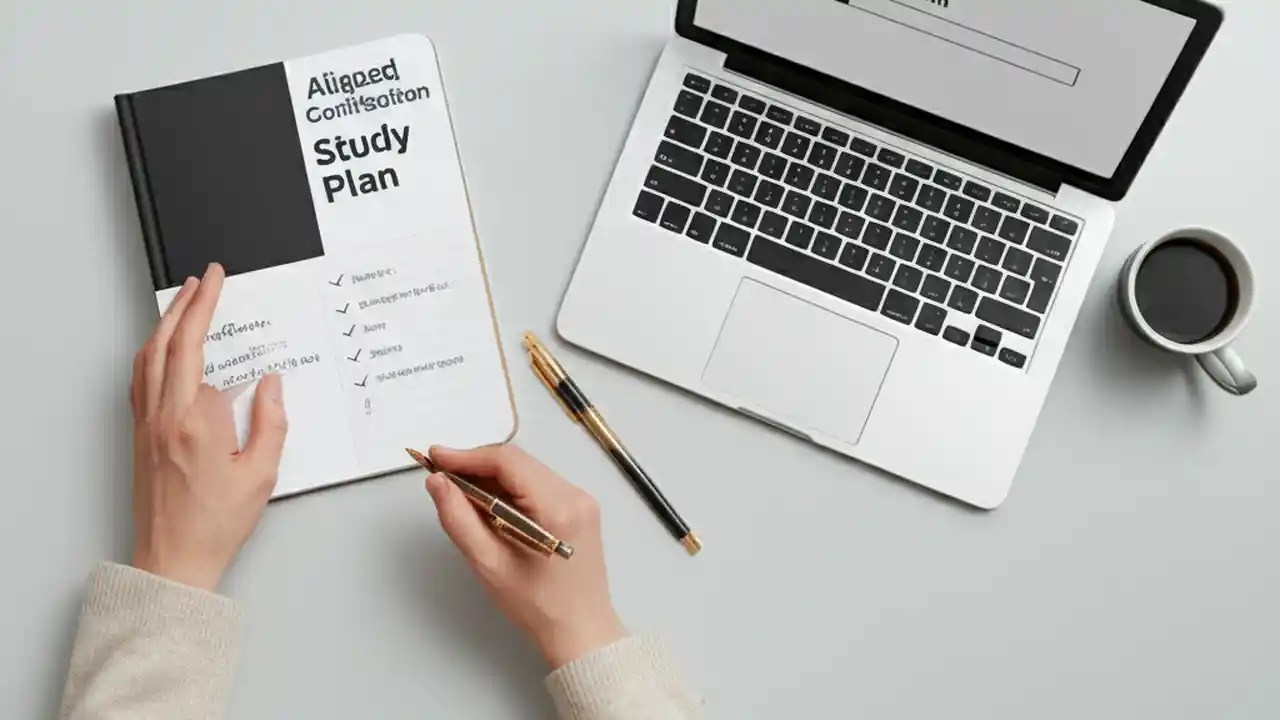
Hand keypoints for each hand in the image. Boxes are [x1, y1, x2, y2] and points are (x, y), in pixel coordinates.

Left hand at [130, 263, 287, 591]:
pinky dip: (151, 354)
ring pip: (146, 359)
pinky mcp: (141, 437)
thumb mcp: (262, 474)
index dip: (204, 307)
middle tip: (200, 279)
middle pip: (165, 343)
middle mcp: (163, 416)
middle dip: (183, 304)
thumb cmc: (216, 523)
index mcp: (194, 420)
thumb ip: (271, 422)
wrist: (173, 559)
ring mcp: (146, 425)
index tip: (214, 281)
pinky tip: (162, 351)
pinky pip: (140, 381)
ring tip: (182, 303)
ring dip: (163, 324)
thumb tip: (271, 384)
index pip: (194, 346)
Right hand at [425, 445, 626, 667]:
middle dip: (476, 466)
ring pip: (527, 472)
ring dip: (492, 478)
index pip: (507, 462)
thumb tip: (437, 482)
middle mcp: (575, 495)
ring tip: (460, 494)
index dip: (467, 456)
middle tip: (441, 477)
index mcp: (558, 508)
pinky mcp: (580, 508)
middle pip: (518, 463)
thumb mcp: (489, 564)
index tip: (434, 457)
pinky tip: (489, 506)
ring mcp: (582, 499)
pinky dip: (511, 489)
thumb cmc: (536, 605)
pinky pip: (538, 485)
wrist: (580, 630)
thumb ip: (459, 519)